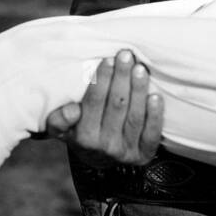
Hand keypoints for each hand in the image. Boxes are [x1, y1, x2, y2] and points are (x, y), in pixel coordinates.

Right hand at [44, 49, 163, 168]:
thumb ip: (59, 119)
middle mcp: (105, 146)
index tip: (108, 60)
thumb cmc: (79, 132)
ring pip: (134, 117)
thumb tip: (72, 110)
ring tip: (139, 69)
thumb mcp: (61, 129)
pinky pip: (151, 134)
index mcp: (83, 137)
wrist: (100, 160)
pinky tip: (156, 96)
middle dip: (121, 78)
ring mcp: (126, 152)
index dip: (101, 81)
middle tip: (126, 55)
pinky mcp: (144, 154)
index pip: (94, 103)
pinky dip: (155, 115)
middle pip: (116, 106)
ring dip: (138, 90)